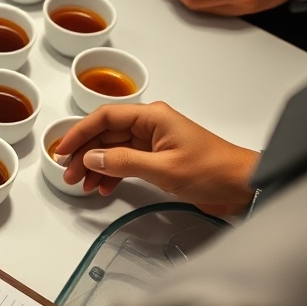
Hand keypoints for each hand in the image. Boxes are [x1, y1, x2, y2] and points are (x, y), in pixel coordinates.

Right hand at [54, 102, 257, 214]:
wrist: (244, 187)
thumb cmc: (211, 171)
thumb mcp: (163, 168)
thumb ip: (123, 162)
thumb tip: (91, 158)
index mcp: (152, 117)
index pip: (105, 117)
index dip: (80, 132)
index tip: (62, 150)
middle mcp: (150, 125)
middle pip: (106, 134)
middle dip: (85, 154)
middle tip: (68, 174)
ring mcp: (154, 142)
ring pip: (113, 150)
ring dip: (96, 166)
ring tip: (82, 185)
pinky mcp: (159, 159)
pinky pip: (126, 162)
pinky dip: (112, 174)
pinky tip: (104, 188)